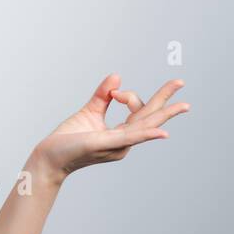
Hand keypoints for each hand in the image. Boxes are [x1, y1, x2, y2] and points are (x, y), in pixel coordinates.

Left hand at [34, 73, 189, 178]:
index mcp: (121, 135)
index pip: (139, 112)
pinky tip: (162, 132)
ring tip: (183, 105)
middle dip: (166, 99)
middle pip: (150, 117)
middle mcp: (123, 142)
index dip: (129, 96)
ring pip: (145, 125)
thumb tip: (117, 76)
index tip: (114, 91)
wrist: (49, 157)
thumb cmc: (68, 140)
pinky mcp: (106, 145)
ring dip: (165, 114)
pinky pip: (131, 137)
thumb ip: (103, 95)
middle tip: (181, 81)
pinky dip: (147, 134)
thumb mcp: (89, 112)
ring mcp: (117, 145)